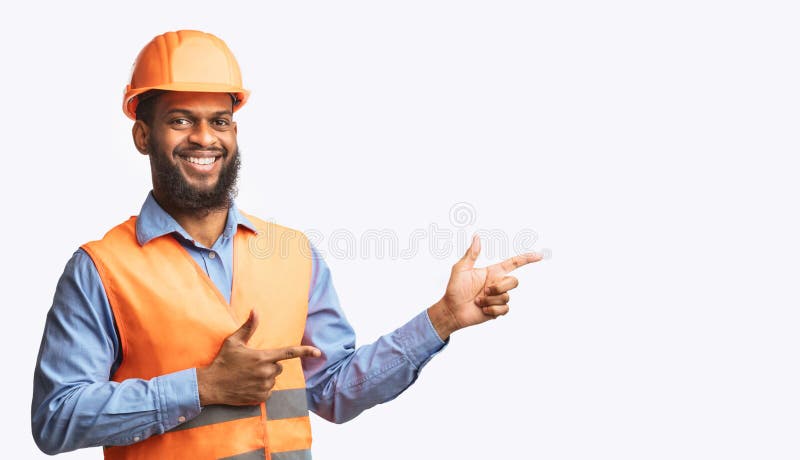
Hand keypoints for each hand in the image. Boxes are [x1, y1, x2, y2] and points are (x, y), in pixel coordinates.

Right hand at [196, 310, 320, 405]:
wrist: (211, 385)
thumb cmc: (223, 361)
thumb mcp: (234, 342)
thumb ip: (248, 326)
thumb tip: (255, 310)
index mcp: (262, 357)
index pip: (289, 353)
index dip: (305, 352)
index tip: (318, 353)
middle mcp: (266, 372)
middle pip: (279, 366)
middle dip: (270, 364)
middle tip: (252, 365)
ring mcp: (264, 385)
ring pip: (273, 378)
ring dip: (265, 376)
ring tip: (247, 375)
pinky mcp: (261, 397)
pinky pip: (268, 390)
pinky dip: (262, 387)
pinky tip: (248, 384)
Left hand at [428, 234, 541, 338]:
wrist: (451, 310)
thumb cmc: (454, 289)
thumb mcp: (461, 268)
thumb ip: (471, 254)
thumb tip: (477, 236)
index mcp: (492, 272)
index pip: (514, 263)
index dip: (527, 259)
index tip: (539, 255)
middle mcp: (497, 284)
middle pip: (514, 282)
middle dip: (500, 287)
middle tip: (484, 291)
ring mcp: (498, 298)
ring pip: (507, 296)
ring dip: (490, 300)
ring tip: (478, 301)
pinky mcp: (497, 311)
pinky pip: (504, 309)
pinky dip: (492, 310)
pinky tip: (482, 310)